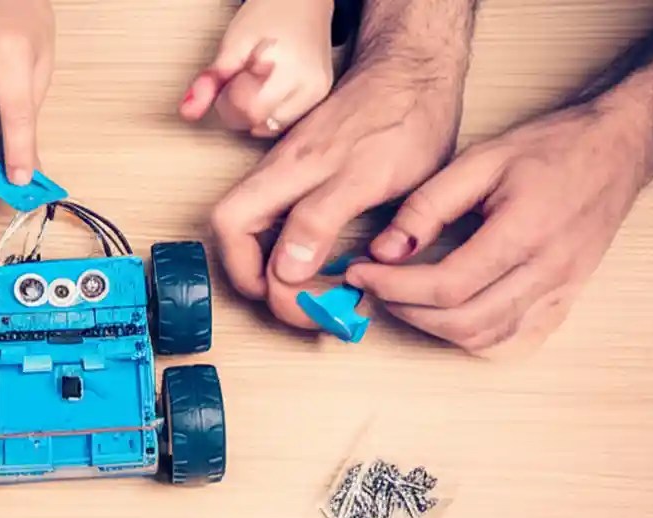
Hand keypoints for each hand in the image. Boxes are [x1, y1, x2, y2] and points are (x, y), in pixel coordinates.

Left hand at [181, 0, 334, 136]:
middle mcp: (310, 86)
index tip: (230, 79)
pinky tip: (269, 88)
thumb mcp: (232, 44)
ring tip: (258, 79)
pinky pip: (284, 121)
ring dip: (254, 111)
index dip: (229, 100)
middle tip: (243, 75)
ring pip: (270, 126)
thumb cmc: (268, 15)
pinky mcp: (319, 98)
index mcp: (289, 69)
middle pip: (258, 122)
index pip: (248, 112)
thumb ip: (211, 79)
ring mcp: (318, 94)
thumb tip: (188, 112)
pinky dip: (269, 110)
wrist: (302, 1)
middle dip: (240, 106)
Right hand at [209, 52, 467, 327]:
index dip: (259, 281)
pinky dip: (302, 256)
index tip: (305, 305)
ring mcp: (292, 179)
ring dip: (283, 274)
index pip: (233, 234)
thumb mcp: (368, 174)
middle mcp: (280, 178)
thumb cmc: (402, 116)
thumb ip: (320, 219)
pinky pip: (286, 225)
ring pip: (261, 235)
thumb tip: (283, 269)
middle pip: (236, 239)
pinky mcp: (310, 180)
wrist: (419, 73)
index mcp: (286, 176)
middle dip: (262, 285)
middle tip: (308, 308)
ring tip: (322, 296)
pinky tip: (331, 266)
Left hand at [345, 105, 648, 355]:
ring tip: (404, 297)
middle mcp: (548, 270)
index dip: (394, 286)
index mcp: (525, 231)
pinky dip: (474, 338)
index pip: (447, 285)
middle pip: (463, 321)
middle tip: (376, 285)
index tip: (360, 272)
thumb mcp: (481, 158)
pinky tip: (449, 315)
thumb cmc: (552, 146)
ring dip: (434, 327)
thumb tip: (383, 249)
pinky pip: (515, 341)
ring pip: (486, 338)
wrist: (617, 148)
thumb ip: (428, 205)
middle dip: (406, 309)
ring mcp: (562, 291)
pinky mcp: (567, 300)